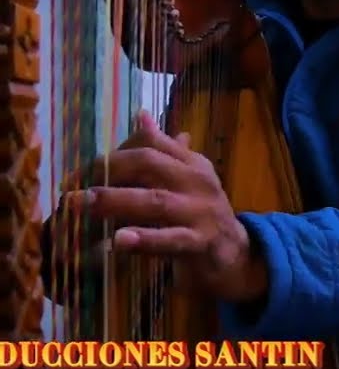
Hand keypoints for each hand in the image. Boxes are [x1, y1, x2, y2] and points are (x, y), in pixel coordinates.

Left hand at [63, 110, 266, 303]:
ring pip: (155, 201)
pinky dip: (144, 239)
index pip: (150, 145)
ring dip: (115, 201)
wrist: (236, 254)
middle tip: (71, 187)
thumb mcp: (187, 178)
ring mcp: (202, 212)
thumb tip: (142, 115)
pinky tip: (118, 241)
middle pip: (150, 164)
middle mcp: (198, 182)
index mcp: (192, 163)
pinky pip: (170, 239)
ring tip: (82, 204)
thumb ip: (165, 150)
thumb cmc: (201, 214)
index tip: (77, 173)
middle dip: (107, 171)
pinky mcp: (202, 242)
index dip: (111, 154)